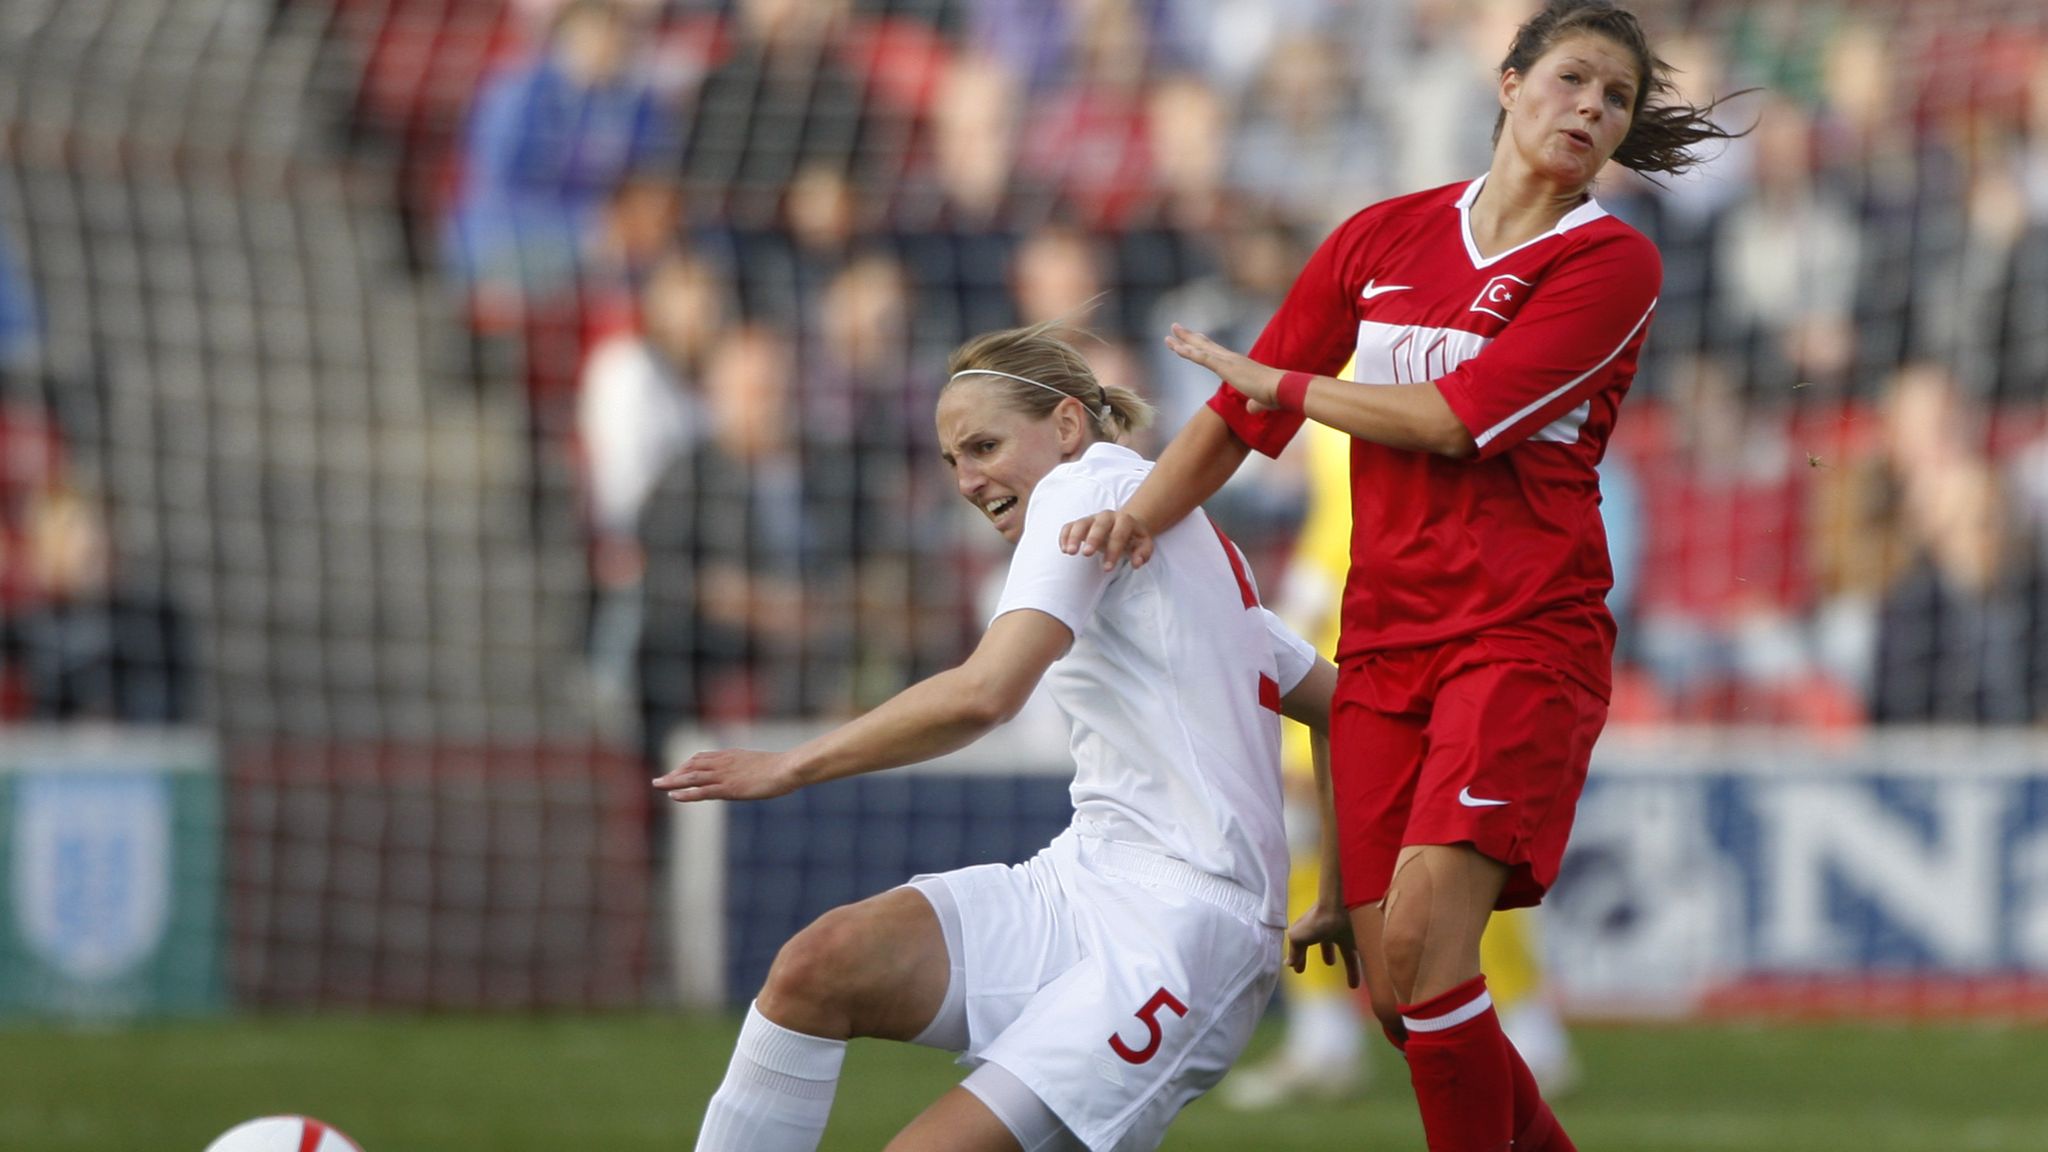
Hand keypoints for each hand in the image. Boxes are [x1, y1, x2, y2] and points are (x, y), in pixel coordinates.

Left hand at [653, 748, 802, 801]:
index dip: (687, 765)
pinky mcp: (727, 788)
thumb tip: (750, 772)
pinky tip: (673, 795)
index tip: (677, 772)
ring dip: (672, 781)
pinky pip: (701, 791)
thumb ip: (749, 767)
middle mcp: (723, 762)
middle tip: (660, 780)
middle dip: (674, 773)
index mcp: (731, 755)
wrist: (787, 768)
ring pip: (691, 776)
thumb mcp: (760, 764)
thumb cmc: (781, 768)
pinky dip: (685, 793)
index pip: (702, 758)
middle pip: (692, 765)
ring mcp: (724, 775)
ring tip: (658, 785)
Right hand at [1058, 508, 1155, 569]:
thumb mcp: (1144, 544)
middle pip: (1099, 525)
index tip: (1107, 568)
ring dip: (1074, 537)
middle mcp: (1107, 516)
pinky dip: (1065, 536)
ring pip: (1081, 523)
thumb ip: (1143, 553)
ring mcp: (1092, 519)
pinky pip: (1069, 526)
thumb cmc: (1133, 538)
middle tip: (1086, 554)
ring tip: (1069, 552)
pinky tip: (1064, 549)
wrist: (1126, 523)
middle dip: (1092, 539)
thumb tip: (1136, 563)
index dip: (1113, 551)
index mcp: (1124, 520)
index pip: (1119, 534)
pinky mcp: (1080, 523)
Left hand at [1165, 324, 1281, 410]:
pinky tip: (1177, 348)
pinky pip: (1202, 357)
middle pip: (1205, 344)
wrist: (1282, 388)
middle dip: (1189, 336)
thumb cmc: (1276, 394)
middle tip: (1175, 327)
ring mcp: (1227, 360)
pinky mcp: (1225, 366)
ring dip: (1183, 342)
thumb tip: (1251, 408)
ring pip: (1200, 348)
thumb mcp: (1261, 400)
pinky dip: (1188, 352)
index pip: (1216, 352)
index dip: (1202, 345)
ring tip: (1168, 335)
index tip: (1191, 338)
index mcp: (1238, 364)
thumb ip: (1254, 404)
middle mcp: (1231, 358)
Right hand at [1286, 902, 1360, 987]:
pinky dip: (1362, 970)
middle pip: (1330, 945)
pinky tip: (1361, 983)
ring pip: (1349, 954)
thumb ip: (1294, 951)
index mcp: (1313, 929)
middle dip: (1328, 954)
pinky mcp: (1364, 940)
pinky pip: (1364, 957)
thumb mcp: (1297, 936)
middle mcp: (1331, 930)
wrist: (1340, 908)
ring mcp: (1348, 933)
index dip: (1301, 957)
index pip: (1306, 945)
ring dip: (1351, 969)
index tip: (1299, 970)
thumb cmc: (1315, 921)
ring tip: (1353, 985)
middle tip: (1329, 964)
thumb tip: (1289, 964)